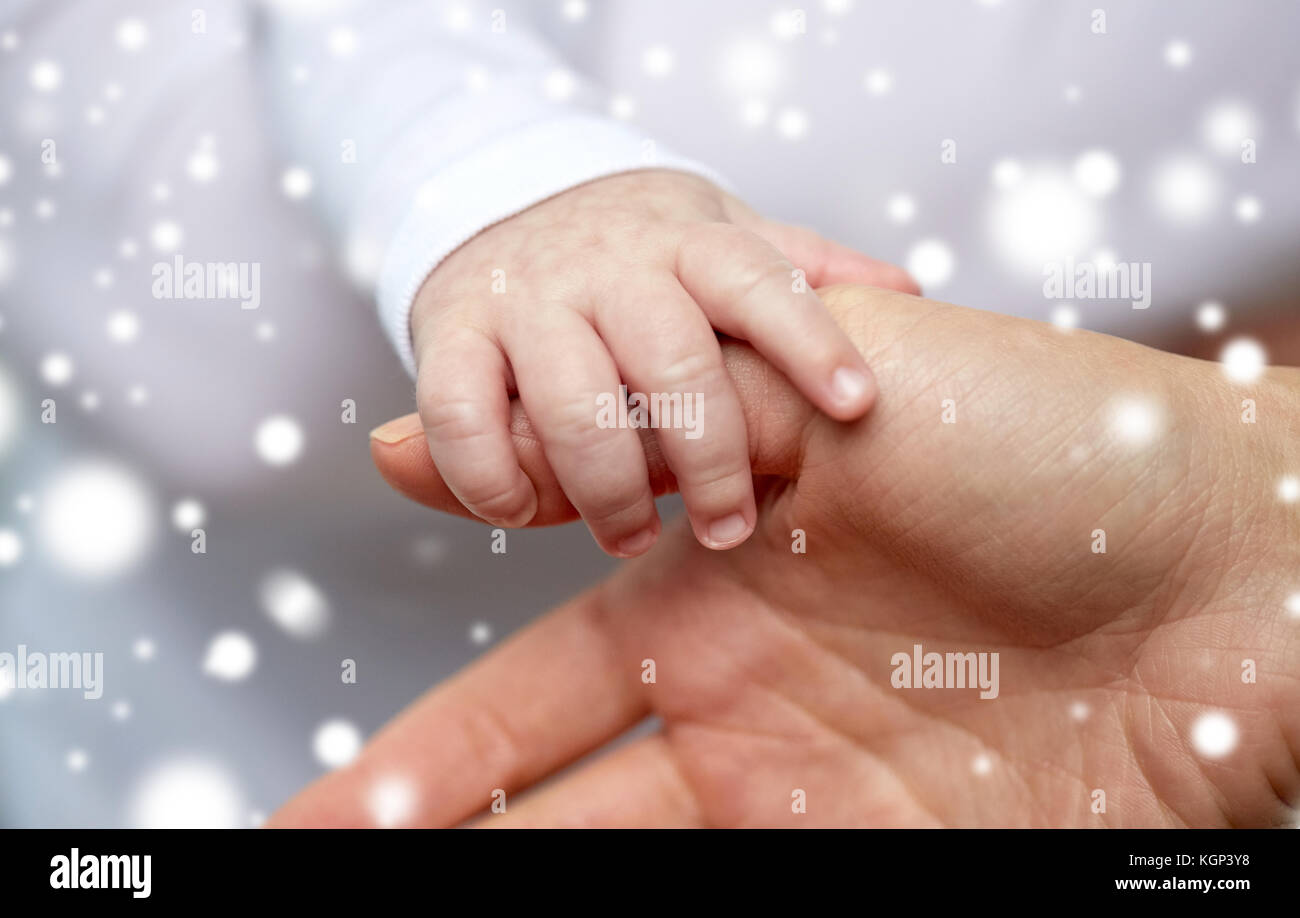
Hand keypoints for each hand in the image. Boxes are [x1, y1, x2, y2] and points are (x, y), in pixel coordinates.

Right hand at [277, 286, 1298, 826]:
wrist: (1239, 559)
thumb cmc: (1052, 442)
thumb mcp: (818, 391)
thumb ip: (629, 428)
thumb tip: (398, 440)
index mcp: (716, 587)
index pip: (536, 692)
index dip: (436, 758)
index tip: (339, 812)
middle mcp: (750, 698)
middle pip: (560, 802)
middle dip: (441, 844)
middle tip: (325, 876)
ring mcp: (814, 788)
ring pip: (631, 855)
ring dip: (524, 880)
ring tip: (402, 897)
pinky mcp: (885, 848)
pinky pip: (750, 888)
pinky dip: (643, 900)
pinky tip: (572, 902)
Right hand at [408, 169, 917, 556]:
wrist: (504, 199)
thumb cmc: (637, 248)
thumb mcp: (719, 238)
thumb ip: (803, 269)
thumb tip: (907, 294)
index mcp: (689, 241)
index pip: (758, 282)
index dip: (809, 341)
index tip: (857, 405)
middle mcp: (609, 265)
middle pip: (671, 363)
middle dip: (707, 460)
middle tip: (726, 528)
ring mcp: (526, 297)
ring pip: (572, 404)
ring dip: (608, 491)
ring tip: (629, 537)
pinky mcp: (450, 330)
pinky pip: (462, 414)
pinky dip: (491, 478)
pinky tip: (526, 510)